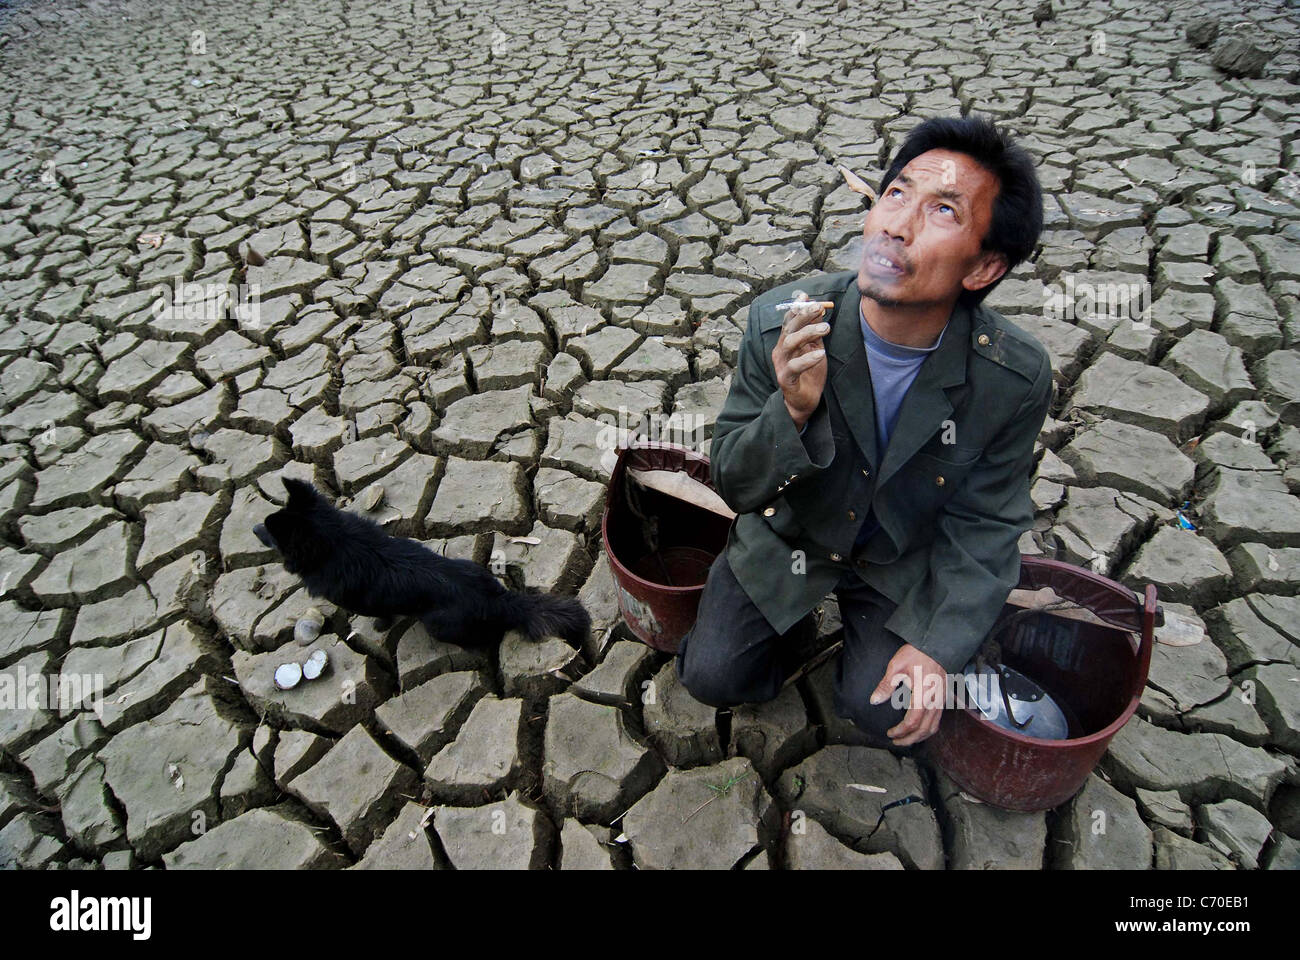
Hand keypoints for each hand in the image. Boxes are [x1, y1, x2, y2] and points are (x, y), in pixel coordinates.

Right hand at [771, 291, 830, 429]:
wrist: (804, 401)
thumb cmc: (809, 374)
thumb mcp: (814, 348)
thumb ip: (815, 331)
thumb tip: (820, 309)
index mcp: (787, 341)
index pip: (790, 320)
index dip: (797, 307)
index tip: (806, 296)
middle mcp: (781, 350)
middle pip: (789, 328)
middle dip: (804, 316)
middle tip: (820, 308)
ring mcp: (781, 364)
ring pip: (790, 343)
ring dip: (807, 333)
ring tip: (826, 329)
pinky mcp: (786, 379)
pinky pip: (794, 367)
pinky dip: (807, 359)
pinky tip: (821, 354)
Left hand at [869, 643, 945, 745]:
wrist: (936, 645)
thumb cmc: (917, 654)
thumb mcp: (897, 667)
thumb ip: (886, 686)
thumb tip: (875, 701)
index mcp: (922, 695)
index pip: (912, 722)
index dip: (900, 731)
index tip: (890, 733)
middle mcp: (934, 701)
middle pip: (924, 730)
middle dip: (909, 739)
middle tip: (896, 742)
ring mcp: (941, 701)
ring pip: (933, 727)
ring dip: (919, 737)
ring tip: (906, 739)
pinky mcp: (944, 698)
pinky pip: (937, 720)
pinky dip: (928, 729)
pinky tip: (919, 729)